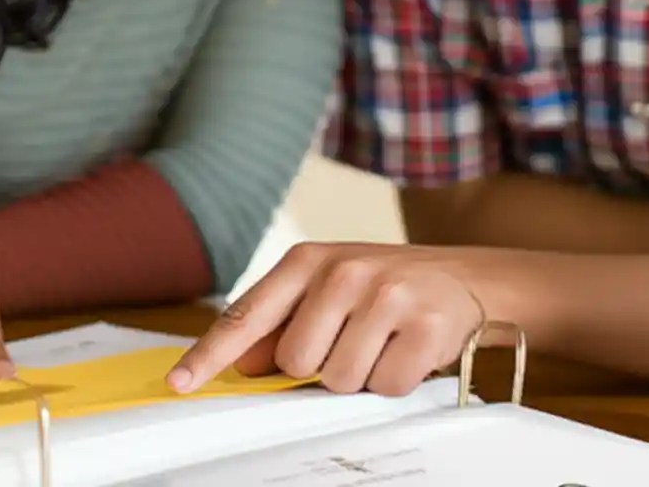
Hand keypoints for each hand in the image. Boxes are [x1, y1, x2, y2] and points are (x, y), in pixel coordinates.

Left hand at [167, 243, 486, 396]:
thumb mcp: (329, 290)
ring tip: (381, 344)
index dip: (210, 355)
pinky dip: (394, 381)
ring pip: (339, 380)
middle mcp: (344, 272)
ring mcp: (387, 296)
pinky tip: (407, 352)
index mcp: (308, 261)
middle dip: (319, 367)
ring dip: (359, 376)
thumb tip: (243, 366)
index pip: (247, 314)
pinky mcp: (425, 325)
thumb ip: (282, 325)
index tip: (181, 383)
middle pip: (294, 362)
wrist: (468, 277)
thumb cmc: (387, 286)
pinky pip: (385, 386)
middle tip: (351, 341)